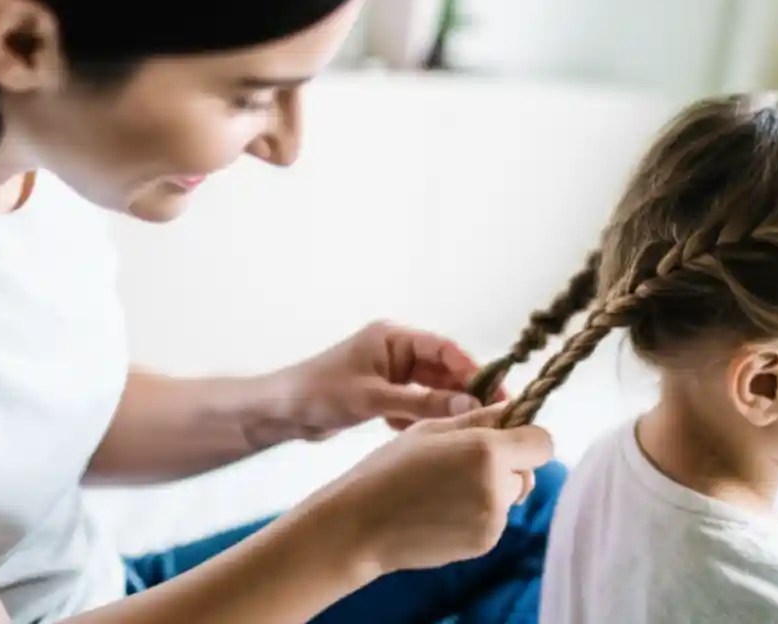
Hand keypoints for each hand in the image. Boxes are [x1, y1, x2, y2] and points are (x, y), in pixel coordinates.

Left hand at [265, 321, 500, 440]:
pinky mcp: (385, 396)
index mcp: (394, 338)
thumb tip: (469, 406)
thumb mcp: (373, 398)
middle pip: (444, 370)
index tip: (498, 392)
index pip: (444, 349)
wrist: (279, 412)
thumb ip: (422, 402)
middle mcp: (396, 352)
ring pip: (433, 390)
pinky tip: (440, 438)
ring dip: (450, 408)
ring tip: (476, 430)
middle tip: (497, 415)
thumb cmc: (319, 394)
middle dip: (468, 392)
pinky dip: (428, 420)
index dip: (474, 369)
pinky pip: (417, 406)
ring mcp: (391, 375)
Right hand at [326, 403, 553, 572]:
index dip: (526, 437)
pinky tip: (445, 511)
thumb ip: (479, 418)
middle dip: (508, 464)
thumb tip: (513, 408)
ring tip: (448, 489)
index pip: (542, 442)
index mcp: (487, 451)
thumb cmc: (390, 468)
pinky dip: (480, 512)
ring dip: (494, 488)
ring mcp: (494, 520)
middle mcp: (498, 487)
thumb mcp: (431, 429)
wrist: (361, 525)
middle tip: (464, 463)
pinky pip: (496, 519)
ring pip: (512, 495)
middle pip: (528, 470)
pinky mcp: (485, 543)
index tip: (503, 437)